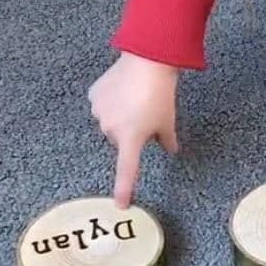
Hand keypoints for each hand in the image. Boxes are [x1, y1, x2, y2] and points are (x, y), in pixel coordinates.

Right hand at [88, 51, 180, 208]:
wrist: (148, 60)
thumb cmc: (161, 94)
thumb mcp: (168, 120)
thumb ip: (168, 140)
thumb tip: (171, 151)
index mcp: (131, 139)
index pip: (127, 170)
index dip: (124, 188)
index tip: (121, 205)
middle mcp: (110, 129)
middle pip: (120, 139)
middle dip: (131, 132)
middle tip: (145, 114)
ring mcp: (99, 112)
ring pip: (109, 122)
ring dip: (120, 116)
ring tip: (136, 97)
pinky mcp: (94, 96)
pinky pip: (102, 104)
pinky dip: (111, 100)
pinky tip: (123, 88)